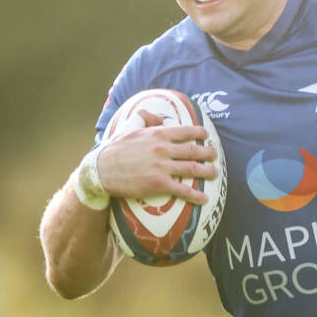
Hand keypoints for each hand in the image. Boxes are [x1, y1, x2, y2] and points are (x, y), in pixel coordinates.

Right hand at [94, 112, 219, 205]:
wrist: (101, 169)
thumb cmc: (115, 148)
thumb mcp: (130, 127)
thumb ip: (146, 118)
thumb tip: (160, 117)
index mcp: (158, 134)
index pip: (186, 131)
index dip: (199, 133)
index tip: (206, 135)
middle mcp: (163, 149)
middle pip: (194, 150)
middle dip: (208, 153)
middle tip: (215, 155)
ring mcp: (163, 167)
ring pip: (193, 169)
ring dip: (208, 172)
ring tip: (215, 173)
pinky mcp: (159, 184)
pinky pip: (183, 190)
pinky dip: (196, 195)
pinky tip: (204, 198)